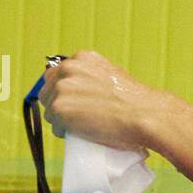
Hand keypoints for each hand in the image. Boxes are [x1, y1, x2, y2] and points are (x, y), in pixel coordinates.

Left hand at [39, 50, 169, 150]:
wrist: (144, 114)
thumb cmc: (137, 102)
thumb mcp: (115, 74)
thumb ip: (97, 76)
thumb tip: (89, 90)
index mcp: (82, 58)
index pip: (57, 74)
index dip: (63, 91)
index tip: (73, 102)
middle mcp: (68, 69)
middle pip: (48, 91)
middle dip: (59, 105)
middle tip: (78, 118)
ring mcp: (61, 89)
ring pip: (50, 110)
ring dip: (61, 120)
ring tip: (83, 127)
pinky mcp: (59, 109)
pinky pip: (54, 126)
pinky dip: (64, 132)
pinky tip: (80, 133)